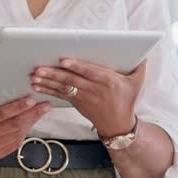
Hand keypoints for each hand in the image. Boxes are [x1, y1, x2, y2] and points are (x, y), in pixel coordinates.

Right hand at [0, 96, 50, 159]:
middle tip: (45, 105)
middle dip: (32, 114)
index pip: (3, 113)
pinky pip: (15, 143)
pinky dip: (23, 132)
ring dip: (30, 122)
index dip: (18, 107)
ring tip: (40, 112)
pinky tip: (29, 123)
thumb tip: (15, 91)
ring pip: (17, 134)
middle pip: (14, 125)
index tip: (31, 100)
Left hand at [31, 58, 146, 137]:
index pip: (90, 72)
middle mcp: (95, 90)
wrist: (118, 125)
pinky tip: (36, 86)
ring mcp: (84, 98)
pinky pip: (61, 95)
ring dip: (47, 82)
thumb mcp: (137, 83)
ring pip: (64, 88)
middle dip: (54, 74)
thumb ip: (139, 66)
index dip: (77, 66)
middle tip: (38, 68)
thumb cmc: (127, 100)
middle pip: (72, 80)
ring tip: (34, 76)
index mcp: (109, 82)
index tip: (63, 60)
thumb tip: (144, 52)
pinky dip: (48, 90)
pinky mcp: (77, 103)